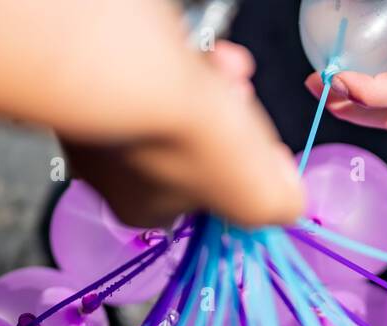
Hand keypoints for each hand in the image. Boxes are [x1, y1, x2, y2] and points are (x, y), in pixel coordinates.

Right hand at [64, 39, 302, 228]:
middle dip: (232, 121)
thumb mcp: (259, 199)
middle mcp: (112, 172)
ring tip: (231, 67)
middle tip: (243, 100)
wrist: (138, 66)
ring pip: (176, 105)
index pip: (202, 202)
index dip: (239, 176)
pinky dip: (188, 60)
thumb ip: (280, 206)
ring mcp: (100, 119)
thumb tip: (286, 195)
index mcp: (144, 211)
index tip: (263, 154)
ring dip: (217, 85)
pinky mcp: (99, 73)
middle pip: (194, 148)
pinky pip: (155, 70)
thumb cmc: (193, 140)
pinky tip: (208, 52)